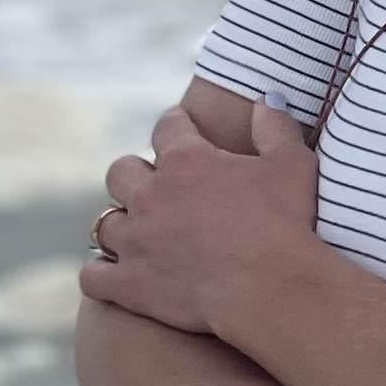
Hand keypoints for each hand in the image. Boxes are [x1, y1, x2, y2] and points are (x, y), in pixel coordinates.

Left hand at [82, 99, 322, 335]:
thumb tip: (266, 98)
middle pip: (121, 171)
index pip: (167, 126)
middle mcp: (150, 195)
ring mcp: (135, 241)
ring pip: (105, 223)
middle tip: (155, 186)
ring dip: (120, 224)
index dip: (175, 124)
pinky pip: (93, 277)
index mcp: (186, 160)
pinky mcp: (129, 285)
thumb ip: (275, 125)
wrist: (268, 287)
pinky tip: (111, 275)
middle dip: (134, 174)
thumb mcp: (292, 164)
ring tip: (136, 232)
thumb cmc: (284, 223)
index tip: (182, 127)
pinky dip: (98, 275)